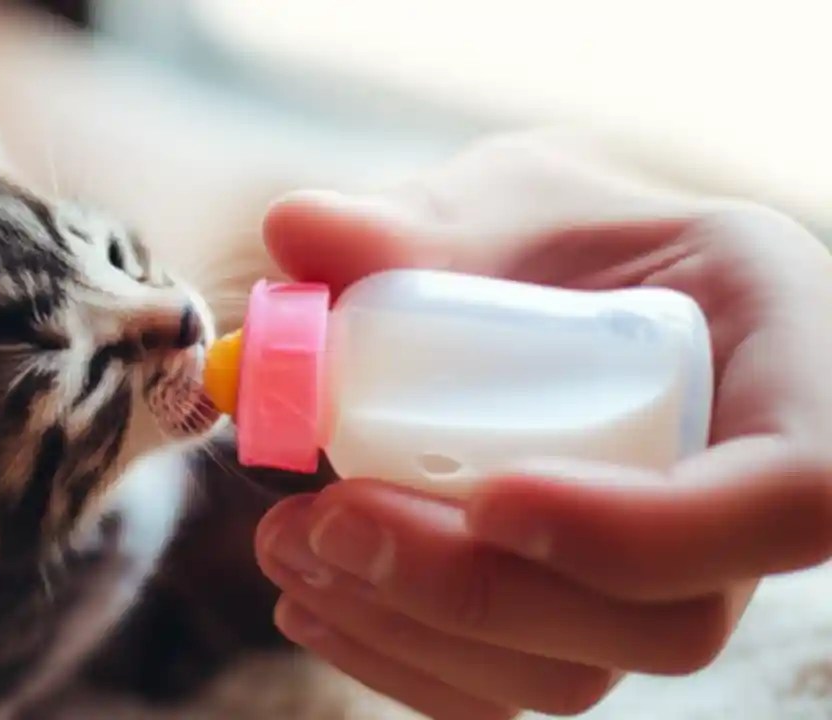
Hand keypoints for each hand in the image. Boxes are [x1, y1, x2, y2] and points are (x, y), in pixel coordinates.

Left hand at [253, 133, 831, 718]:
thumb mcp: (503, 202)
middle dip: (476, 589)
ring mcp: (670, 574)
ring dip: (413, 627)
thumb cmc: (560, 235)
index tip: (488, 499)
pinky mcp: (589, 616)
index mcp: (785, 363)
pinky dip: (405, 656)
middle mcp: (743, 495)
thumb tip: (293, 229)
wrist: (558, 290)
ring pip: (577, 667)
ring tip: (293, 545)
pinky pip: (515, 681)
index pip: (790, 492)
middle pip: (666, 618)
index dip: (643, 526)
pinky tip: (316, 594)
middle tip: (327, 520)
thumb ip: (408, 223)